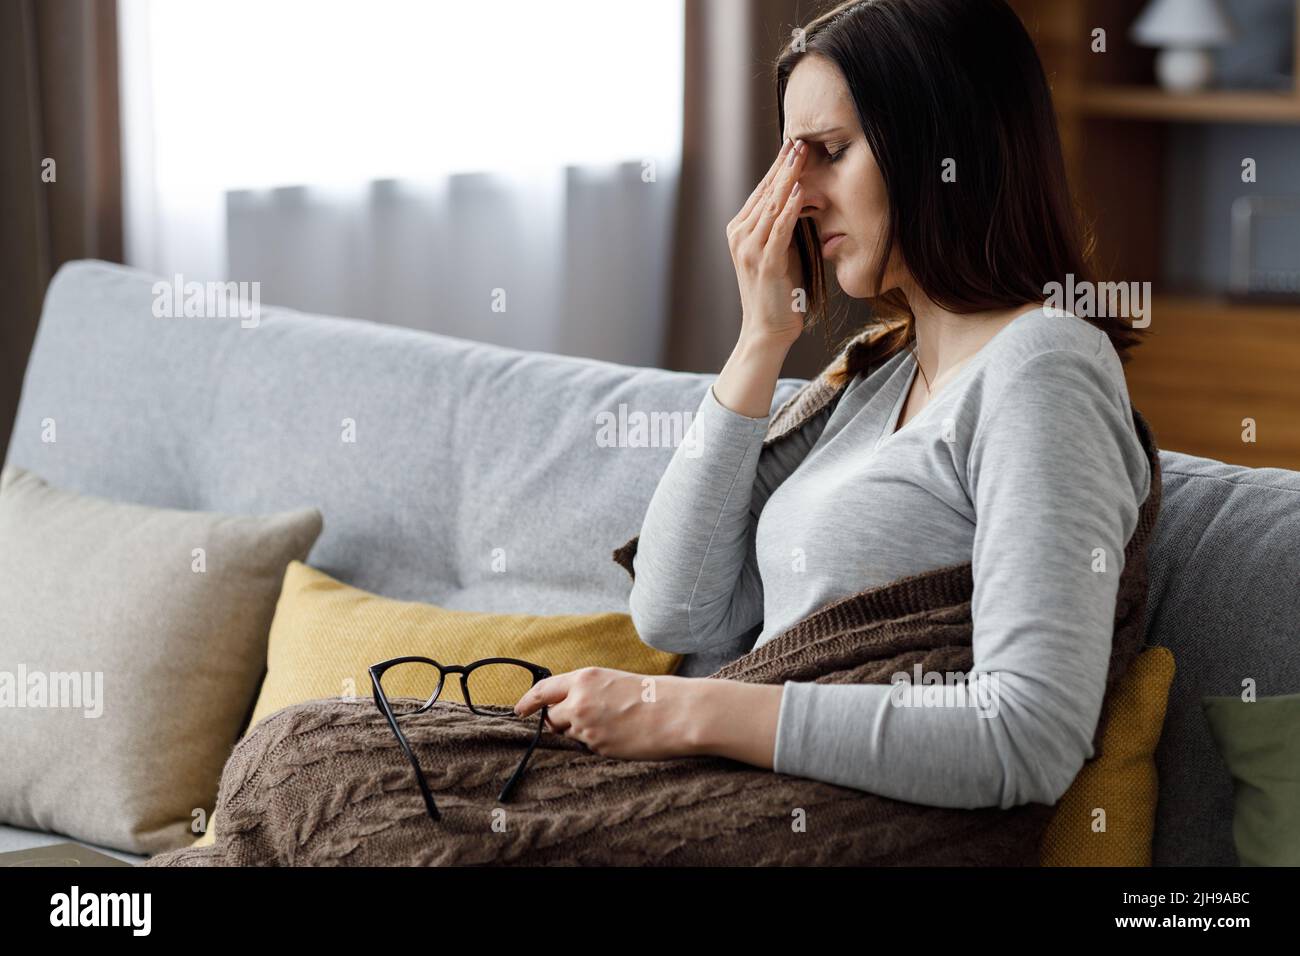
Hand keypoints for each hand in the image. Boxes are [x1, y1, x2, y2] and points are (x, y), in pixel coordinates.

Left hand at [513, 667, 700, 760]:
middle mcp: (579, 702)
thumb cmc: (653, 694)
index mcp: (584, 679)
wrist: (678, 713)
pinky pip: (589, 747)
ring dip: (582, 732)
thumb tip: (571, 705)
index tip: (519, 710)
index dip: (528, 702)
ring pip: (570, 734)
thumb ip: (588, 690)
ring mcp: (587, 727)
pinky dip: (599, 743)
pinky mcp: (598, 748)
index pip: (543, 690)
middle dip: (559, 721)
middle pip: (552, 717)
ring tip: (613, 724)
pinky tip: (621, 735)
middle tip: (580, 720)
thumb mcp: (614, 681)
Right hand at [726, 137, 808, 347]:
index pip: (761, 191)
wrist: (766, 330)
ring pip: (771, 205)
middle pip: (765, 192)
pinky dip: (790, 208)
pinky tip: (801, 189)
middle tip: (800, 140)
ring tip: (803, 155)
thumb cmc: (778, 293)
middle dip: (784, 166)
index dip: (778, 167)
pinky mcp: (765, 263)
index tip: (794, 145)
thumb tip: (802, 199)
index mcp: (739, 231)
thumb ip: (783, 227)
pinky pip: (779, 229)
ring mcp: (749, 249)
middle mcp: (739, 236)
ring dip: (789, 178)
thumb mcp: (779, 252)